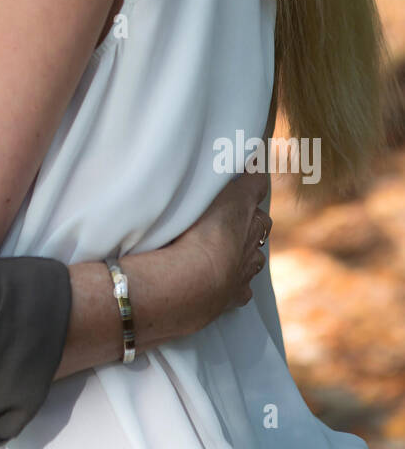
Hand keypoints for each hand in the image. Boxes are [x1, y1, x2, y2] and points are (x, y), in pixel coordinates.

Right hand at [172, 170, 271, 331]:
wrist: (192, 282)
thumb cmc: (188, 230)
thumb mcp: (188, 191)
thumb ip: (197, 176)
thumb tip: (213, 155)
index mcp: (241, 204)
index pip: (256, 183)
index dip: (253, 176)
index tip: (251, 168)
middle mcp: (251, 234)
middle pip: (261, 220)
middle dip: (251, 217)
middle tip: (231, 215)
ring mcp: (246, 266)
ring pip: (256, 254)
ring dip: (246, 250)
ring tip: (228, 249)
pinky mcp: (236, 293)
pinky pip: (242, 286)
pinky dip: (236, 283)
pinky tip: (225, 283)